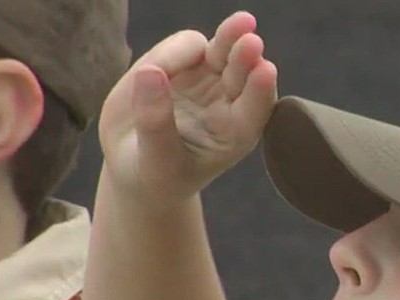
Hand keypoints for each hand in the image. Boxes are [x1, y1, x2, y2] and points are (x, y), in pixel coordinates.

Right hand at [98, 12, 277, 208]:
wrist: (135, 165)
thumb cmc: (156, 175)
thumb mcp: (156, 161)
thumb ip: (155, 123)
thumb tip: (150, 73)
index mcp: (237, 133)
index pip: (256, 108)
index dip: (261, 89)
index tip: (265, 71)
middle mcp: (229, 102)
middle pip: (245, 71)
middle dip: (247, 56)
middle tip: (251, 41)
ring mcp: (208, 79)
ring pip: (222, 50)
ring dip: (228, 38)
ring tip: (239, 24)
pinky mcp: (182, 62)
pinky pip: (186, 45)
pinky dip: (176, 50)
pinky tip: (157, 67)